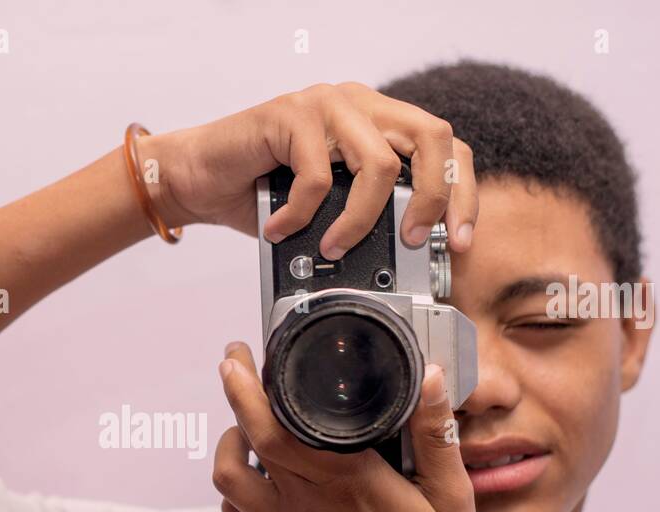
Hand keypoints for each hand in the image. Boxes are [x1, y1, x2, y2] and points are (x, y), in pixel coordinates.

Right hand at [140, 81, 476, 256]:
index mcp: (378, 122)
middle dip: (433, 198)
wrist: (199, 178)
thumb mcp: (328, 211)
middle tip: (412, 240)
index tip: (457, 242)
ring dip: (361, 219)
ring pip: (379, 162)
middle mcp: (359, 104)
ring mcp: (326, 104)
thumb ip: (367, 217)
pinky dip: (301, 216)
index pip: (445, 147)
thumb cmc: (261, 195)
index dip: (461, 194)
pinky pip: (316, 176)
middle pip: (432, 137)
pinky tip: (280, 230)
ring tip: (333, 247)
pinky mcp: (288, 114)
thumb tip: (411, 260)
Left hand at [213, 342, 490, 511]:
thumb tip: (427, 377)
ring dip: (228, 446)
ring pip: (229, 481)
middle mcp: (305, 506)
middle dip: (232, 396)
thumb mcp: (452, 497)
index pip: (276, 423)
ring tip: (245, 426)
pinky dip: (235, 489)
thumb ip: (435, 433)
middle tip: (234, 367)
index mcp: (344, 481)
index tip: (240, 357)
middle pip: (244, 441)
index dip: (247, 386)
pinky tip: (256, 477)